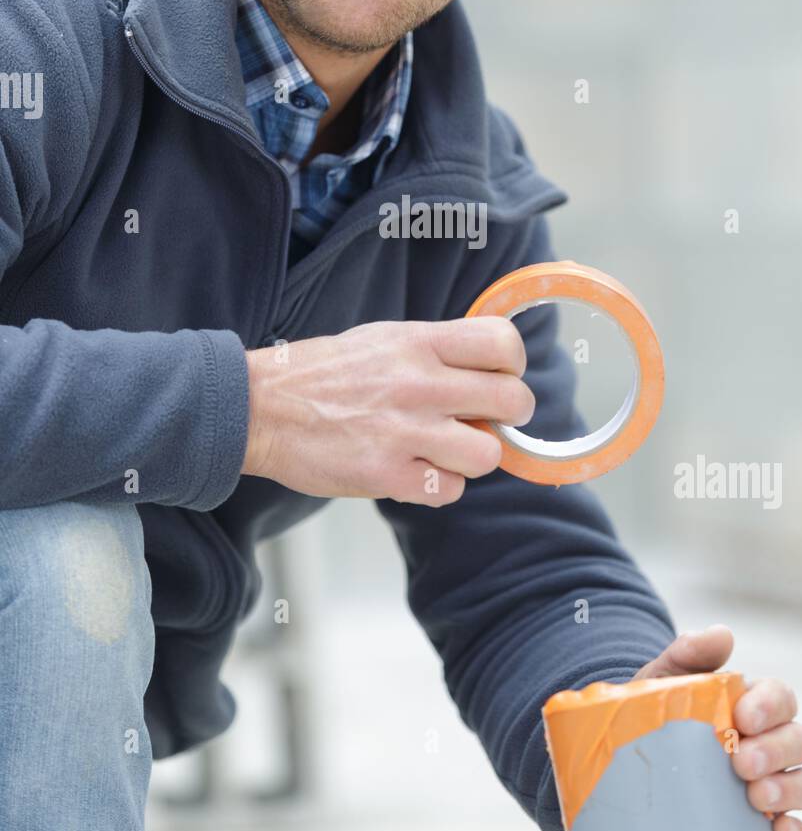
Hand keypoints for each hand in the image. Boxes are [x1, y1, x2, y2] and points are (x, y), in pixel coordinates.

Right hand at [241, 317, 534, 504]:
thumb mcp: (383, 339)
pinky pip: (449, 490)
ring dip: (472, 458)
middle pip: (512, 401)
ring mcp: (405, 431)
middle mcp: (419, 383)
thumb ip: (436, 352)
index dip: (513, 366)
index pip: (504, 344)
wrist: (259, 408)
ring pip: (488, 454)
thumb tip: (487, 371)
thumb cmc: (320, 374)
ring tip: (442, 450)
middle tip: (483, 422)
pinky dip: (438, 486)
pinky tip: (413, 471)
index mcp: (418, 343)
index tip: (500, 379)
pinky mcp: (387, 476)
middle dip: (507, 417)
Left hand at [632, 624, 801, 830]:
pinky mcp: (769, 826)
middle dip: (775, 750)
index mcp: (753, 704)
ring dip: (789, 790)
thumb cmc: (656, 713)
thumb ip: (689, 653)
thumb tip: (722, 634)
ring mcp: (774, 784)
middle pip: (798, 741)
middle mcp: (771, 743)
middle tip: (741, 762)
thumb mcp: (663, 679)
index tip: (743, 718)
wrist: (629, 757)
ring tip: (757, 798)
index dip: (770, 706)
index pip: (781, 698)